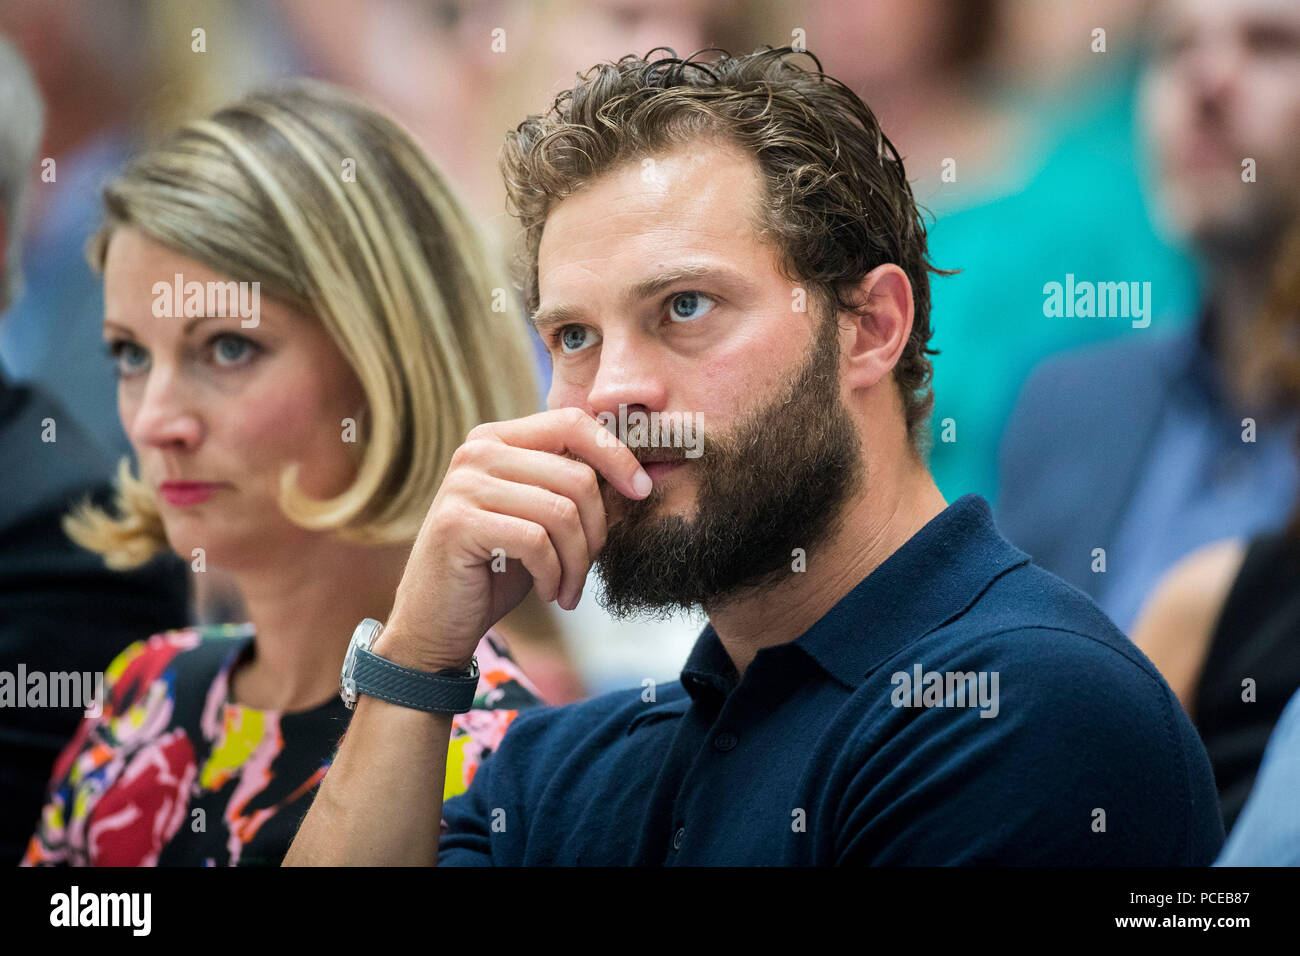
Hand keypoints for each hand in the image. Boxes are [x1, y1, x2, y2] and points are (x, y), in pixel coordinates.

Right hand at [377, 407, 651, 671]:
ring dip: (578, 561)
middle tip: (587, 568)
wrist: (438, 620)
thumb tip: (635, 472)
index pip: (572, 423)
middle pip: (576, 476)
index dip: (616, 454)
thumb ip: (568, 486)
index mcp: (497, 439)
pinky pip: (536, 541)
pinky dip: (555, 574)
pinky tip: (550, 593)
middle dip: (597, 531)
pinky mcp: (458, 523)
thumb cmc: (497, 568)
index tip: (642, 490)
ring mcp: (463, 485)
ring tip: (569, 588)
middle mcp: (477, 451)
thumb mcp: (539, 517)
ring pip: (561, 512)